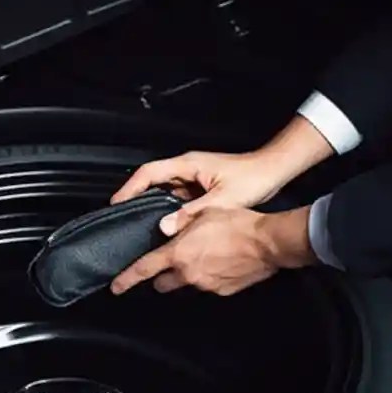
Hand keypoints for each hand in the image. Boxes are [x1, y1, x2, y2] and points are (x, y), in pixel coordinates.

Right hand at [110, 115, 335, 234]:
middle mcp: (187, 169)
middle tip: (122, 219)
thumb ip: (193, 214)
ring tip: (139, 226)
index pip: (148, 173)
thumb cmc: (254, 177)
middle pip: (151, 182)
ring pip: (164, 192)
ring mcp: (193, 177)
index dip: (129, 188)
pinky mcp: (201, 187)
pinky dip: (169, 211)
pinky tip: (167, 227)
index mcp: (187, 165)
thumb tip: (165, 226)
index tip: (116, 204)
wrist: (275, 170)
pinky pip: (177, 198)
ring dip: (152, 207)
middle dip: (135, 199)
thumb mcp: (223, 199)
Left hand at [110, 205, 315, 296]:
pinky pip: (208, 286)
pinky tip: (220, 264)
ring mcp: (205, 285)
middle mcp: (188, 273)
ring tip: (204, 258)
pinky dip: (209, 277)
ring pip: (186, 284)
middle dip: (163, 276)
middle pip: (163, 283)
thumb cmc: (238, 224)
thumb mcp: (204, 214)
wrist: (268, 242)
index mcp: (178, 253)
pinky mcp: (222, 291)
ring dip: (188, 275)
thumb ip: (180, 223)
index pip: (144, 270)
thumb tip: (166, 228)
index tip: (116, 287)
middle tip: (171, 263)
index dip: (126, 279)